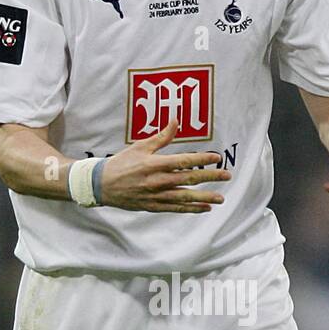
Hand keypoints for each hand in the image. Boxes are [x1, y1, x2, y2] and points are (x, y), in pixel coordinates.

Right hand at [99, 120, 231, 212]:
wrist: (102, 185)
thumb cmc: (122, 163)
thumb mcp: (140, 146)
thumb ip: (162, 136)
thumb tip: (176, 121)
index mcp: (155, 164)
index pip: (184, 161)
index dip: (202, 159)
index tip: (216, 158)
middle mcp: (157, 181)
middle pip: (189, 179)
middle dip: (210, 178)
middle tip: (227, 176)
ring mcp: (156, 195)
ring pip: (185, 197)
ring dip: (204, 198)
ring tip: (220, 198)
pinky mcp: (153, 206)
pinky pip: (176, 208)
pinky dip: (190, 209)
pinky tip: (204, 208)